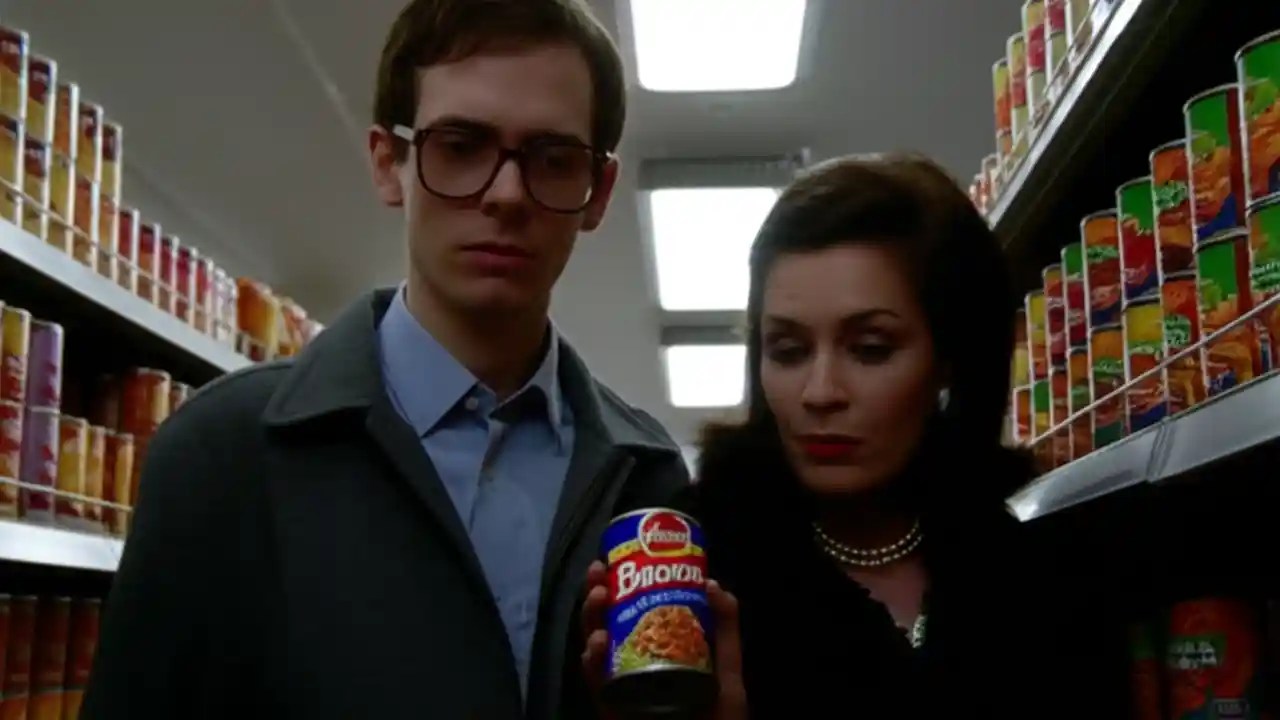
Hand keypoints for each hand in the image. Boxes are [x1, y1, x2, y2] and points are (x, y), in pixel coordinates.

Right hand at [580, 560, 746, 719]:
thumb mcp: (729, 676)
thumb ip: (726, 632)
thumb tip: (714, 581)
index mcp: (662, 653)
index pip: (638, 612)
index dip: (627, 584)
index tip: (624, 558)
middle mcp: (636, 665)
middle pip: (610, 623)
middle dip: (600, 594)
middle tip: (599, 570)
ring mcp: (621, 687)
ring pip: (595, 647)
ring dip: (590, 618)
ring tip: (597, 597)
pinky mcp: (609, 708)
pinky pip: (594, 682)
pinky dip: (591, 661)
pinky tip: (597, 643)